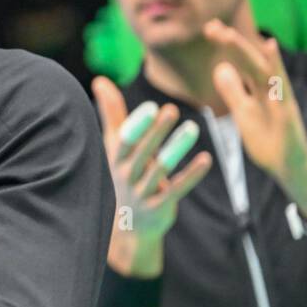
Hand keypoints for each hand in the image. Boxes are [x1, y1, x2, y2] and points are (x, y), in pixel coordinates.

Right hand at [92, 77, 212, 276]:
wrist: (130, 226)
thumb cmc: (125, 175)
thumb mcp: (115, 146)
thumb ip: (112, 113)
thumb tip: (100, 80)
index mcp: (114, 159)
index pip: (123, 141)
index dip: (136, 125)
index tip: (151, 107)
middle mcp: (125, 176)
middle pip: (140, 153)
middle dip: (155, 132)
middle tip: (171, 109)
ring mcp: (142, 193)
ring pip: (159, 170)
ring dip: (176, 148)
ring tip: (193, 127)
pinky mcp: (160, 207)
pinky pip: (177, 189)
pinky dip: (191, 174)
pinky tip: (206, 159)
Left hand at [205, 21, 306, 219]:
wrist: (291, 169)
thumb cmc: (270, 142)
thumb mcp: (244, 114)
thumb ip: (234, 92)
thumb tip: (220, 68)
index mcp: (258, 90)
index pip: (241, 62)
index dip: (227, 45)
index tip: (210, 28)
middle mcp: (270, 90)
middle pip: (250, 61)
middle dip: (231, 43)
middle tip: (210, 26)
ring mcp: (280, 99)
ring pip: (262, 69)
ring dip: (246, 50)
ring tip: (227, 35)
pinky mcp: (287, 112)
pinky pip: (280, 86)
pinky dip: (275, 67)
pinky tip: (269, 47)